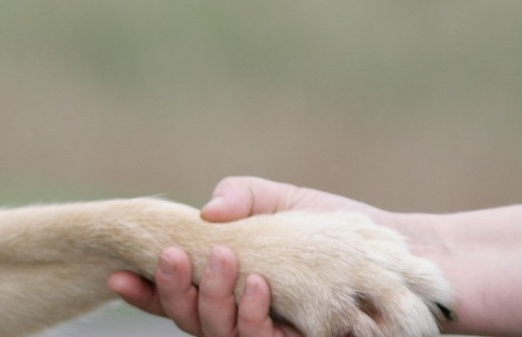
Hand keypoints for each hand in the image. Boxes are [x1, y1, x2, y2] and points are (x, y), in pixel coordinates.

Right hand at [107, 177, 388, 336]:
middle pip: (188, 318)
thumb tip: (204, 212)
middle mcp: (240, 317)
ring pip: (217, 334)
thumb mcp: (281, 201)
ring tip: (223, 259)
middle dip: (172, 289)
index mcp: (225, 285)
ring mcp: (268, 336)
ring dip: (211, 299)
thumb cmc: (338, 230)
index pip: (173, 295)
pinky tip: (258, 284)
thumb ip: (240, 197)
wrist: (404, 258)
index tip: (117, 274)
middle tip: (173, 253)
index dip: (143, 291)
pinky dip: (253, 315)